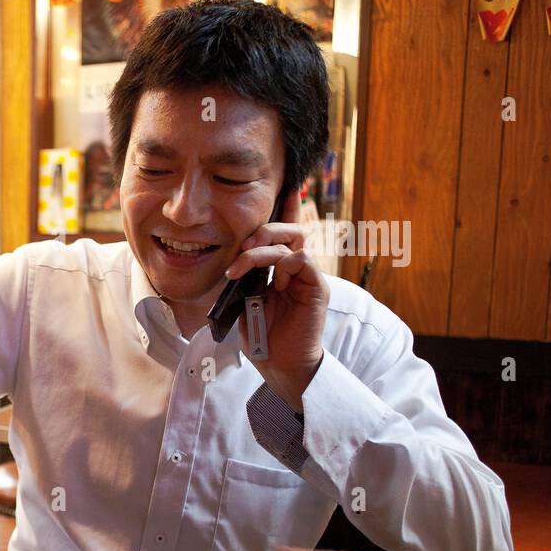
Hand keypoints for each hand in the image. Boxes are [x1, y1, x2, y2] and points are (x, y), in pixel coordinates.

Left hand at [224, 193, 326, 410]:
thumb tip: (233, 258)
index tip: (281, 186)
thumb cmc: (261, 335)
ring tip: (241, 265)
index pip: (281, 232)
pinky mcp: (316, 288)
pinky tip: (266, 279)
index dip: (282, 208)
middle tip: (240, 247)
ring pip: (292, 242)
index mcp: (280, 268)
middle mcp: (297, 268)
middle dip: (261, 229)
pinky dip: (281, 263)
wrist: (279, 364)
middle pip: (288, 229)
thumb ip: (245, 276)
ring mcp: (308, 276)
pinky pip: (302, 260)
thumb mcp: (244, 299)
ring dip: (262, 249)